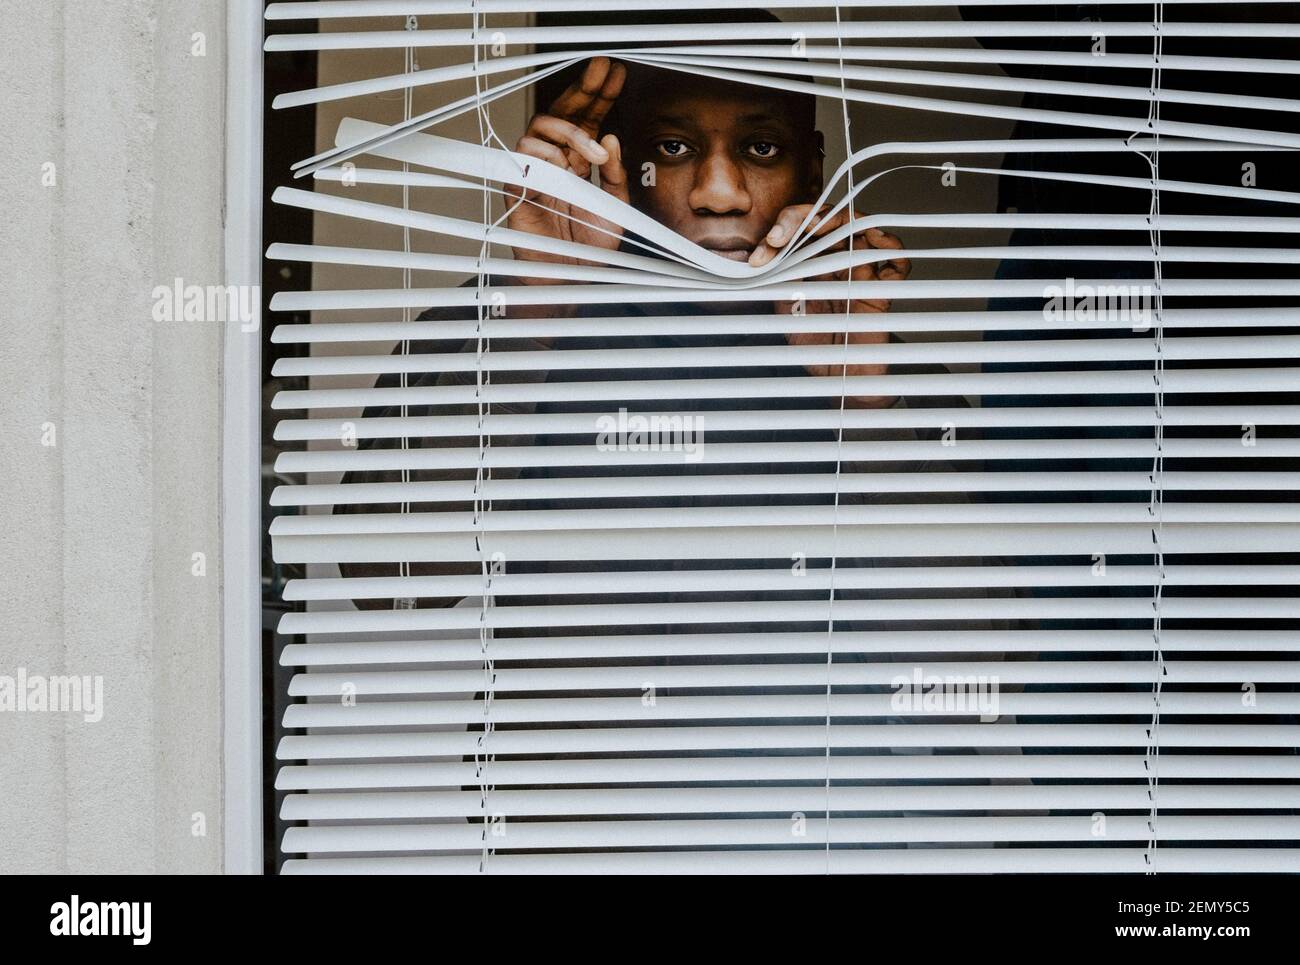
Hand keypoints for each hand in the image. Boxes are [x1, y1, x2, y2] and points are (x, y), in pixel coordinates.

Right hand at [505, 57, 628, 282]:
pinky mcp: (516, 190)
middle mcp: (555, 162)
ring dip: (569, 134)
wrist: (571, 280)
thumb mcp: (616, 207)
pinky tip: (564, 167)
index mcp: (577, 162)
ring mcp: (534, 174)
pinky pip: (521, 160)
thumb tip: (610, 137)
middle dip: (582, 89)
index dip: (599, 94)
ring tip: (591, 154)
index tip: (616, 71)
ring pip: (537, 130)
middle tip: (601, 70)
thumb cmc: (588, 246)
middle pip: (561, 113)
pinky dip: (544, 158)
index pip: (586, 119)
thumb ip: (615, 174)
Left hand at [756, 204, 910, 407]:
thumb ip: (779, 281)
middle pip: (833, 221)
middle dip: (806, 219)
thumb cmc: (815, 344)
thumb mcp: (786, 308)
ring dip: (843, 221)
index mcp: (815, 262)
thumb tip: (762, 255)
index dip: (785, 227)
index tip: (765, 247)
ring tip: (818, 226)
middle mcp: (840, 261)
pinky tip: (871, 239)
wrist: (839, 377)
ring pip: (864, 229)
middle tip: (781, 234)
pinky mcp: (886, 289)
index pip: (804, 229)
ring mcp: (864, 272)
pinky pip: (898, 260)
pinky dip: (890, 244)